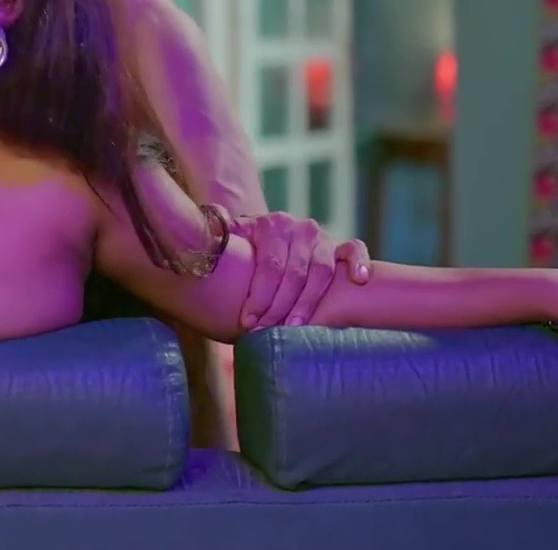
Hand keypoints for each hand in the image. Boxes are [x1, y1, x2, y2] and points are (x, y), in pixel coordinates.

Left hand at [231, 212, 370, 330]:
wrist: (271, 238)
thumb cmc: (248, 252)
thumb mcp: (232, 242)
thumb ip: (217, 241)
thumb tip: (197, 242)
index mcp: (271, 225)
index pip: (269, 265)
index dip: (259, 296)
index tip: (247, 321)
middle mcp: (299, 228)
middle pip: (295, 274)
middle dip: (279, 307)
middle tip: (267, 332)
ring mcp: (322, 237)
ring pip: (321, 272)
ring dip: (309, 302)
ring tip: (295, 327)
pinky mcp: (340, 246)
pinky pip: (355, 249)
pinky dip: (359, 262)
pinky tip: (359, 279)